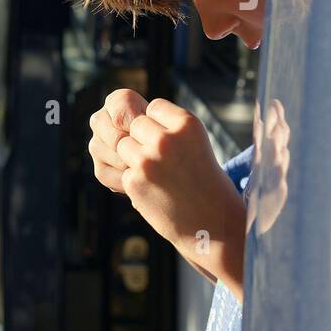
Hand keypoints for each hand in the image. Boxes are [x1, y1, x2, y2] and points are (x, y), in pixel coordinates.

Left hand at [87, 89, 245, 300]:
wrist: (212, 223)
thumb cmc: (204, 179)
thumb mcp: (194, 142)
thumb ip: (165, 126)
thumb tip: (118, 117)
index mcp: (187, 123)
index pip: (154, 107)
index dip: (159, 125)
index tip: (173, 142)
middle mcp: (166, 139)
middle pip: (135, 124)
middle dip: (143, 139)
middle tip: (164, 160)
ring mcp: (148, 161)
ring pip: (123, 144)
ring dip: (134, 158)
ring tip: (160, 174)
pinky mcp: (134, 182)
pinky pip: (123, 170)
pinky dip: (135, 179)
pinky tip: (156, 190)